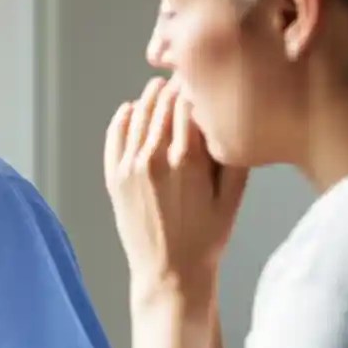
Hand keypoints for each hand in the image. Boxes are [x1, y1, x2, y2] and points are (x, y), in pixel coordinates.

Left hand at [104, 76, 248, 301]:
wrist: (170, 274)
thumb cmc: (208, 237)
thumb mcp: (233, 195)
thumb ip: (230, 151)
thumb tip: (227, 114)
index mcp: (189, 159)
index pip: (189, 102)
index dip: (195, 85)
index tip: (201, 76)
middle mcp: (155, 158)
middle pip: (162, 104)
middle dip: (173, 87)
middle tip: (181, 73)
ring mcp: (130, 168)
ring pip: (138, 116)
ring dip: (149, 98)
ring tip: (159, 86)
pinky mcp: (114, 179)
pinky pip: (114, 137)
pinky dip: (121, 119)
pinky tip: (129, 109)